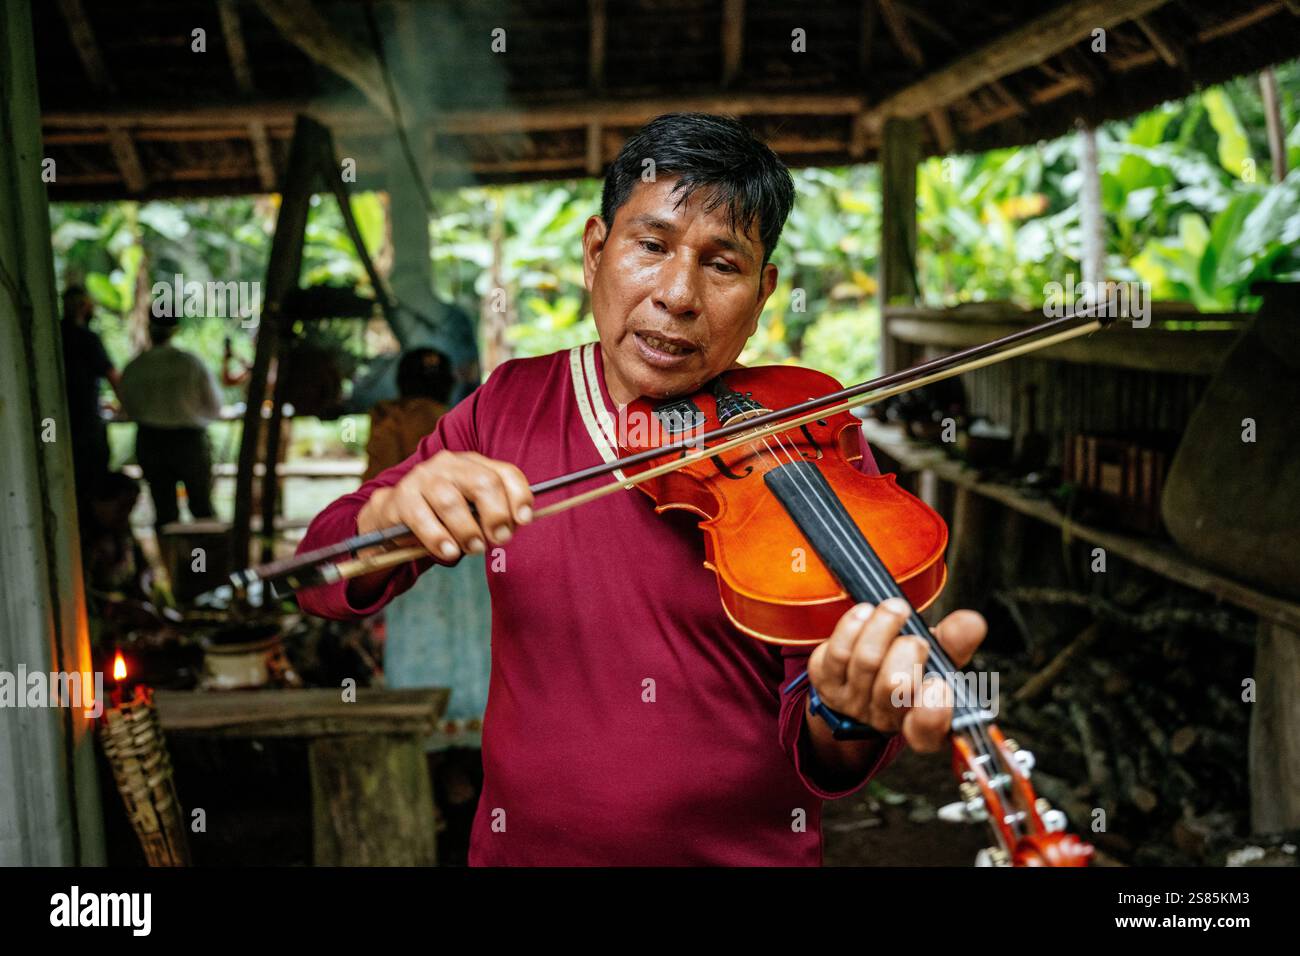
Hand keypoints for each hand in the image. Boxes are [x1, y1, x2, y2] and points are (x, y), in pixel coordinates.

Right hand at [357, 450, 532, 562]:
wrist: (393, 513)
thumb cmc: (442, 514)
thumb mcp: (471, 509)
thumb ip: (493, 513)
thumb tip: (515, 526)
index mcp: (473, 463)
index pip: (505, 472)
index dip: (519, 496)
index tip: (524, 521)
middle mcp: (449, 464)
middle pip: (482, 483)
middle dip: (496, 514)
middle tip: (499, 539)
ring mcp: (423, 478)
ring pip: (452, 502)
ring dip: (468, 530)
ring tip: (474, 548)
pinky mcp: (401, 497)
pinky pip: (422, 518)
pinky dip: (439, 538)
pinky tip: (449, 552)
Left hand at [808, 597, 986, 752]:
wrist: (862, 677)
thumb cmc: (908, 666)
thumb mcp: (938, 658)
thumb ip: (955, 644)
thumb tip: (972, 622)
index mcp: (920, 720)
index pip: (925, 732)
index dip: (931, 714)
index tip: (938, 685)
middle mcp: (884, 717)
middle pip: (893, 687)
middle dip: (907, 652)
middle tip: (915, 638)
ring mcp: (851, 700)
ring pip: (865, 661)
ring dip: (882, 628)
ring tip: (894, 609)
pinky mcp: (825, 681)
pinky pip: (837, 652)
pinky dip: (853, 626)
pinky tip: (866, 612)